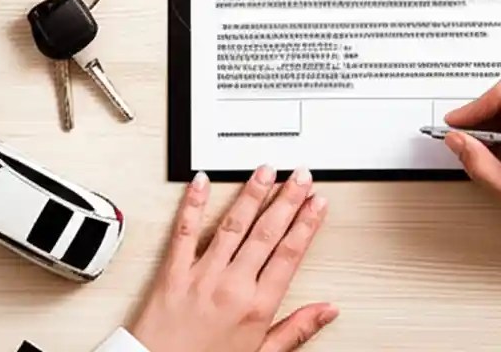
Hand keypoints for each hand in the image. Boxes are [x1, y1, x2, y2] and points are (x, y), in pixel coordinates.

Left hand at [129, 166, 336, 351]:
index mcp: (257, 307)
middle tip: (300, 176)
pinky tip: (201, 182)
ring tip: (265, 171)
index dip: (306, 224)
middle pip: (267, 233)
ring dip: (252, 194)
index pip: (289, 254)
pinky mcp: (173, 273)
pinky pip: (184, 232)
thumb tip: (327, 311)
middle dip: (287, 199)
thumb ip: (296, 329)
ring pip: (233, 225)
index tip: (317, 203)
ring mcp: (201, 276)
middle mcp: (232, 286)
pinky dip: (192, 204)